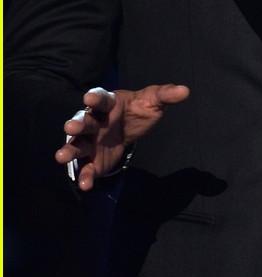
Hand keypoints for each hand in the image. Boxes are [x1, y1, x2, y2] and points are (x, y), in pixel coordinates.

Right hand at [55, 84, 189, 189]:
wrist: (130, 125)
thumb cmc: (137, 110)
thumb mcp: (153, 101)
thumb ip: (166, 95)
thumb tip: (184, 90)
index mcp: (109, 103)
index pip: (101, 98)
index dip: (96, 97)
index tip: (90, 98)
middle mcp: (95, 121)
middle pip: (84, 121)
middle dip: (77, 124)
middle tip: (70, 127)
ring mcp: (91, 141)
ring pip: (77, 145)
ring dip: (70, 150)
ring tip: (61, 156)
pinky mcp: (94, 160)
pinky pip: (87, 168)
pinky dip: (85, 176)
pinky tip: (84, 185)